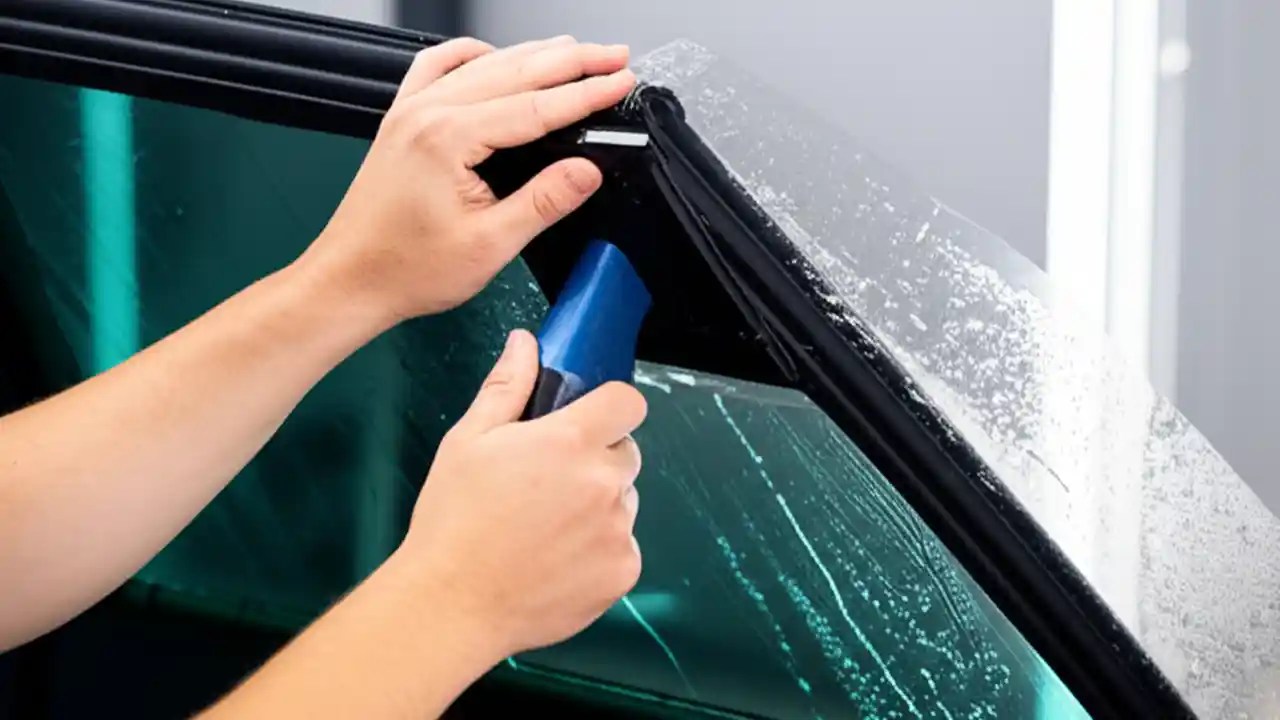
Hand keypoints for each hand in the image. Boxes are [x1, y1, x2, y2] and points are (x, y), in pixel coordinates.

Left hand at [300, 36, 636, 324]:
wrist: (350, 279)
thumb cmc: (406, 269)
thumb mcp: (490, 245)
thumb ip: (543, 202)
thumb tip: (587, 171)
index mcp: (449, 138)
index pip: (536, 106)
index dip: (585, 93)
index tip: (621, 82)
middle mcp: (428, 112)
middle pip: (515, 70)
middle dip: (572, 61)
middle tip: (615, 57)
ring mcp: (412, 111)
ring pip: (484, 63)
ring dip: (535, 55)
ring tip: (576, 52)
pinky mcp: (403, 120)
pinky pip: (440, 67)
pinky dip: (476, 56)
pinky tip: (498, 57)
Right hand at [391, 329, 645, 659]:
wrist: (451, 603)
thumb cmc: (453, 520)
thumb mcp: (469, 440)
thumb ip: (507, 386)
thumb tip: (525, 342)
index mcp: (570, 441)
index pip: (627, 403)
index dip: (609, 408)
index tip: (588, 422)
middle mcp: (603, 482)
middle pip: (626, 453)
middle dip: (597, 460)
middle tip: (549, 484)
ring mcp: (618, 530)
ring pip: (624, 502)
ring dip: (599, 507)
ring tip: (545, 529)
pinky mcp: (622, 572)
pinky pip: (623, 548)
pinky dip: (599, 552)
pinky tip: (555, 561)